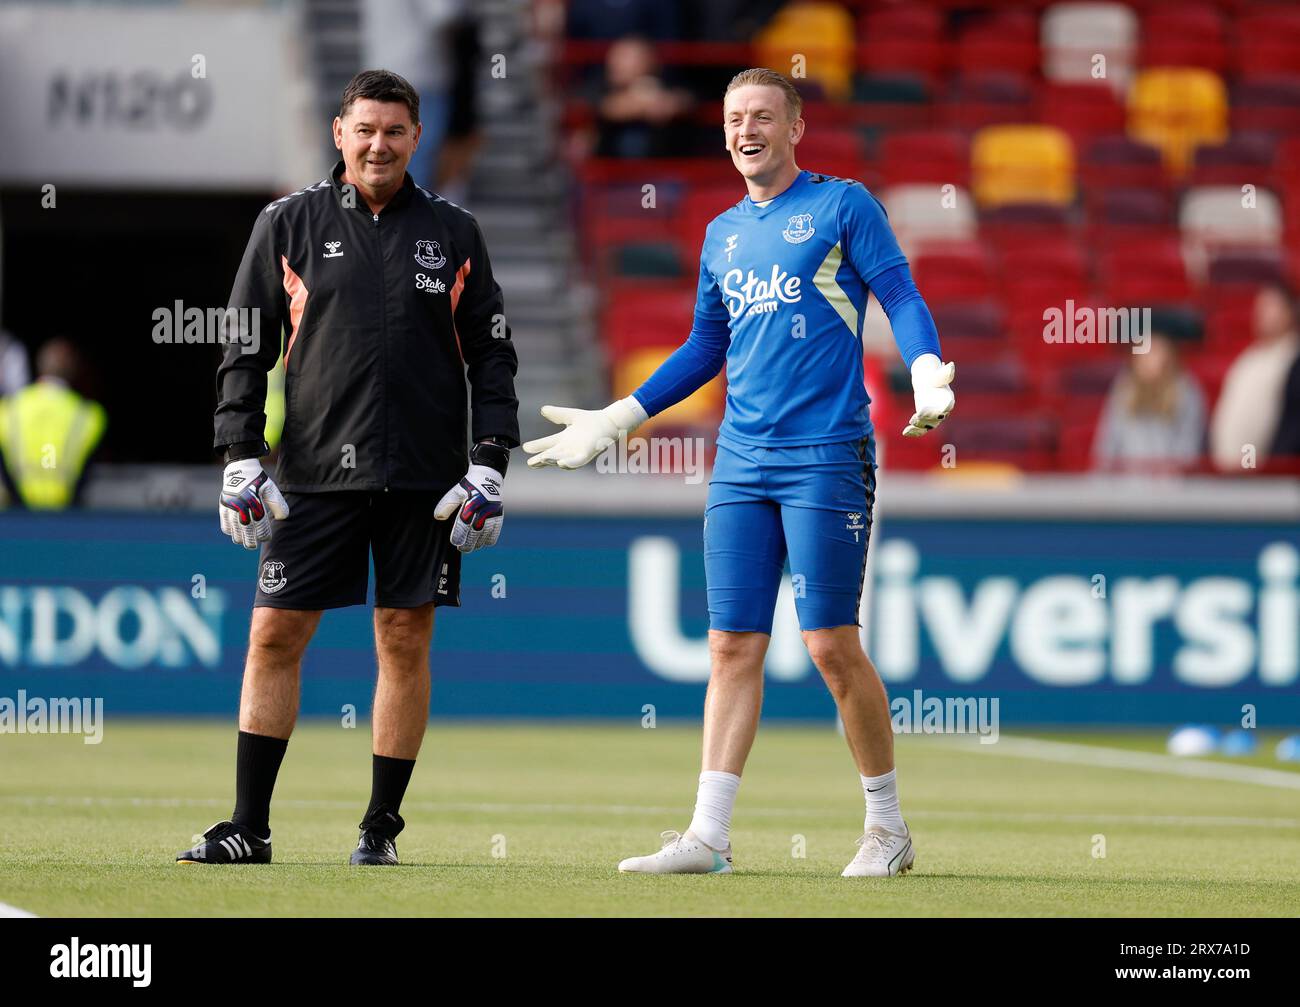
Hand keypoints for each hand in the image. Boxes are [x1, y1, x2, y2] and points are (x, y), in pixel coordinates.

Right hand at [219, 459, 288, 548]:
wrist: (240, 469)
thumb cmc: (258, 481)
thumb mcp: (271, 489)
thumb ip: (277, 503)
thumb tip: (282, 518)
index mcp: (254, 500)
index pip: (259, 522)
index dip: (263, 532)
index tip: (266, 538)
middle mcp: (241, 504)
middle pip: (245, 528)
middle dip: (250, 540)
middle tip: (254, 546)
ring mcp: (230, 505)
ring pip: (234, 527)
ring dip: (239, 537)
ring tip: (244, 542)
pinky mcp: (223, 505)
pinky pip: (224, 522)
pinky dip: (229, 530)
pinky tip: (235, 533)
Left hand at [435, 464, 503, 551]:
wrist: (489, 478)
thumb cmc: (469, 486)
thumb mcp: (456, 492)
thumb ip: (446, 504)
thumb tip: (438, 517)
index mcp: (471, 503)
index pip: (464, 523)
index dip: (459, 534)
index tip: (455, 542)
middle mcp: (483, 509)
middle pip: (475, 531)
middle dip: (468, 543)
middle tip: (462, 549)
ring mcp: (492, 513)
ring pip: (486, 533)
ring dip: (478, 542)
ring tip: (472, 547)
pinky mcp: (499, 515)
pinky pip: (495, 531)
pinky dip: (489, 539)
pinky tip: (483, 543)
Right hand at [522, 396, 647, 468]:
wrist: (608, 422)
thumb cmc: (590, 420)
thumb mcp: (570, 416)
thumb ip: (557, 414)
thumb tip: (543, 409)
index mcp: (563, 440)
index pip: (547, 444)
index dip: (536, 446)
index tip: (525, 448)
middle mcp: (568, 448)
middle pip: (551, 455)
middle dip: (540, 460)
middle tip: (530, 463)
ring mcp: (577, 452)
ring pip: (561, 459)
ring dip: (552, 461)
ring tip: (542, 460)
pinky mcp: (586, 454)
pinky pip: (576, 461)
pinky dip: (569, 463)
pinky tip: (561, 464)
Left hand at [903, 354, 955, 437]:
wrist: (928, 383)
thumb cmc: (934, 378)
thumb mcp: (938, 374)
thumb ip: (944, 373)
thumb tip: (950, 365)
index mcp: (948, 399)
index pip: (948, 405)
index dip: (944, 408)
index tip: (940, 409)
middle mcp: (943, 411)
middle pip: (937, 418)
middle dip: (928, 418)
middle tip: (919, 415)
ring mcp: (934, 418)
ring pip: (928, 425)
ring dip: (919, 425)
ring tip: (912, 421)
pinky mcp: (925, 421)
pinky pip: (921, 430)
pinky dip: (914, 432)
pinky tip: (905, 432)